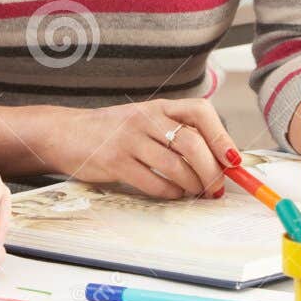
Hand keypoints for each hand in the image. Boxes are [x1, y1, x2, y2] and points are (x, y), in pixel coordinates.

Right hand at [49, 98, 239, 199]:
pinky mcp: (115, 162)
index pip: (200, 111)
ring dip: (193, 185)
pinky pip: (153, 183)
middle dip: (211, 171)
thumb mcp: (147, 121)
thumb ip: (178, 133)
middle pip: (192, 143)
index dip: (221, 136)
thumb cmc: (116, 132)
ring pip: (176, 166)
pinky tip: (173, 194)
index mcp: (160, 106)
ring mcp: (129, 139)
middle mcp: (146, 118)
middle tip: (216, 187)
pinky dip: (170, 193)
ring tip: (196, 192)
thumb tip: (220, 159)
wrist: (67, 134)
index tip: (233, 159)